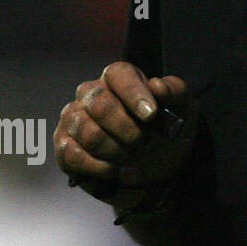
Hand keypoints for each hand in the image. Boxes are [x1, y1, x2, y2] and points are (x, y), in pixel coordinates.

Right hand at [56, 62, 195, 203]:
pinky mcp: (64, 146)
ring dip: (117, 150)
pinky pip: (73, 155)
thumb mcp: (182, 107)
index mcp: (118, 77)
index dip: (134, 94)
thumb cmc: (167, 126)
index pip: (119, 74)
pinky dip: (102, 167)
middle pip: (100, 105)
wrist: (158, 163)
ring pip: (88, 133)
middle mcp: (90, 94)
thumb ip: (174, 91)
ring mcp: (73, 119)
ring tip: (135, 157)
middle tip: (147, 143)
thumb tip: (157, 86)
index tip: (151, 115)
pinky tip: (121, 171)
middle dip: (129, 129)